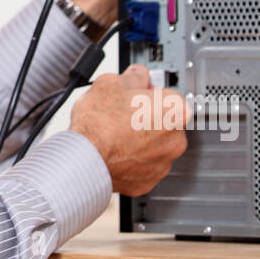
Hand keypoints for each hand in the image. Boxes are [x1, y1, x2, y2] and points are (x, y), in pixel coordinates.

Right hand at [69, 64, 187, 195]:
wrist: (84, 157)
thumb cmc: (99, 123)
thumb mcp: (111, 82)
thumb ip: (133, 77)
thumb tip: (137, 76)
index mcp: (175, 110)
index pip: (169, 94)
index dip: (150, 92)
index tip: (138, 94)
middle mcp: (175, 140)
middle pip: (165, 123)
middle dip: (148, 118)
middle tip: (124, 114)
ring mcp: (162, 163)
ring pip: (155, 147)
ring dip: (141, 141)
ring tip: (115, 134)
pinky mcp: (148, 182)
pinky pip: (143, 166)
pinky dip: (132, 160)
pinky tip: (115, 151)